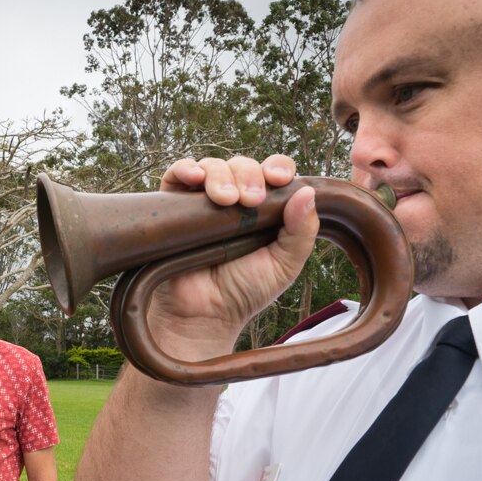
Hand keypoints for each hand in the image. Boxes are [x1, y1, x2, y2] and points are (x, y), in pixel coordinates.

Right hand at [150, 155, 318, 357]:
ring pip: (213, 167)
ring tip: (225, 200)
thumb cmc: (244, 292)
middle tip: (250, 200)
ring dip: (221, 175)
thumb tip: (307, 191)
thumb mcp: (284, 265)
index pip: (272, 173)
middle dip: (249, 175)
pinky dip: (185, 169)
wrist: (204, 314)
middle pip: (242, 165)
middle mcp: (233, 201)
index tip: (278, 178)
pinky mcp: (174, 207)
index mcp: (263, 210)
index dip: (277, 167)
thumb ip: (302, 232)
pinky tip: (194, 177)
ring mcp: (202, 203)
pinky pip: (177, 176)